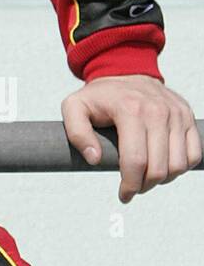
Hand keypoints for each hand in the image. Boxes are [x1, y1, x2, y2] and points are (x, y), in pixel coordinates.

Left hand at [62, 75, 200, 203]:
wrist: (125, 70)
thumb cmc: (99, 96)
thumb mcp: (74, 107)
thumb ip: (76, 133)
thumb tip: (94, 159)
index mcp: (129, 109)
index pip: (135, 160)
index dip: (129, 185)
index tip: (123, 195)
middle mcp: (157, 110)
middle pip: (158, 167)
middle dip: (145, 186)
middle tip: (133, 188)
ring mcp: (175, 113)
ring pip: (178, 164)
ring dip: (163, 179)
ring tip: (146, 177)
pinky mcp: (187, 116)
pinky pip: (193, 154)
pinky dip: (180, 167)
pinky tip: (163, 166)